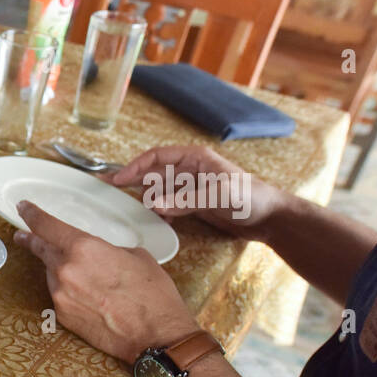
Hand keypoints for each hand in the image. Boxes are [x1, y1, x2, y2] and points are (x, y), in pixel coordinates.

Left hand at [14, 201, 199, 362]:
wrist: (155, 336)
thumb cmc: (151, 294)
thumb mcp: (135, 256)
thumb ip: (107, 250)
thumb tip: (99, 254)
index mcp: (83, 248)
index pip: (47, 226)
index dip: (32, 215)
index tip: (23, 208)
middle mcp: (65, 270)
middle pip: (41, 250)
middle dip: (32, 241)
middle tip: (23, 236)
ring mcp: (60, 295)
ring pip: (52, 274)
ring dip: (60, 270)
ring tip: (83, 276)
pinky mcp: (62, 316)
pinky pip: (60, 295)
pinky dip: (69, 292)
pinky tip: (89, 298)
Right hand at [109, 146, 289, 239]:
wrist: (269, 218)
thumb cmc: (249, 198)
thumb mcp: (216, 195)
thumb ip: (184, 200)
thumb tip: (154, 205)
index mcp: (194, 158)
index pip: (156, 157)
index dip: (135, 167)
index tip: (117, 180)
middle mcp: (189, 170)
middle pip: (153, 173)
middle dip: (132, 181)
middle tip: (107, 190)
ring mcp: (190, 188)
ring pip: (158, 191)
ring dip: (148, 201)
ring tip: (138, 212)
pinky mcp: (193, 204)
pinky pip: (168, 205)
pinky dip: (161, 212)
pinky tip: (160, 220)